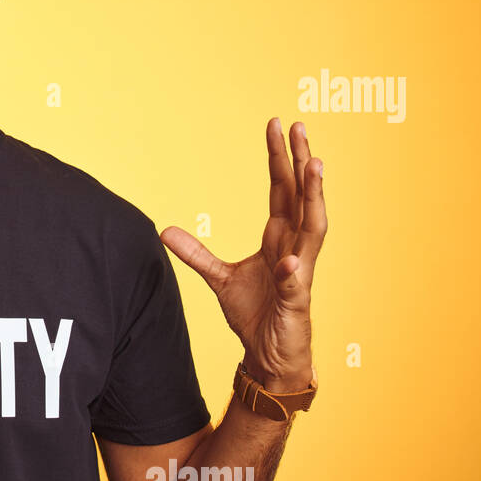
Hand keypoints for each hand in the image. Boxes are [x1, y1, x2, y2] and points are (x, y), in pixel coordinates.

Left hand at [159, 118, 325, 391]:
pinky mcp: (297, 303)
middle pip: (301, 196)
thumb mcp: (219, 278)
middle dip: (300, 161)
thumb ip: (196, 254)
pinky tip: (290, 263)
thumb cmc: (255, 314)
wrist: (267, 355)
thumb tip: (165, 230)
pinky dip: (294, 272)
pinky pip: (297, 284)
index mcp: (278, 238)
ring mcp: (300, 274)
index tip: (276, 125)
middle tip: (297, 126)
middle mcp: (294, 249)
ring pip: (313, 228)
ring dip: (314, 197)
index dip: (278, 158)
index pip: (282, 190)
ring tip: (314, 165)